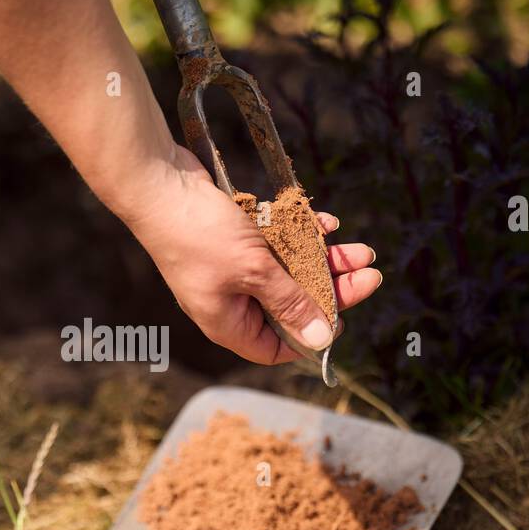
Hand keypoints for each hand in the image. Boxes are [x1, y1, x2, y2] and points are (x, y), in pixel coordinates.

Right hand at [118, 145, 381, 364]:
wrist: (158, 182)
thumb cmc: (199, 234)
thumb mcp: (254, 271)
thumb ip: (290, 303)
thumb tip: (321, 339)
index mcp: (227, 322)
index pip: (276, 347)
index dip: (311, 336)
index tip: (344, 317)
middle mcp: (229, 300)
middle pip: (290, 305)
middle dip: (331, 289)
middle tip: (369, 275)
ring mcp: (229, 267)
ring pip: (288, 270)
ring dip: (324, 259)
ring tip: (360, 249)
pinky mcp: (232, 237)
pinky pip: (276, 242)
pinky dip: (300, 233)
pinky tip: (324, 221)